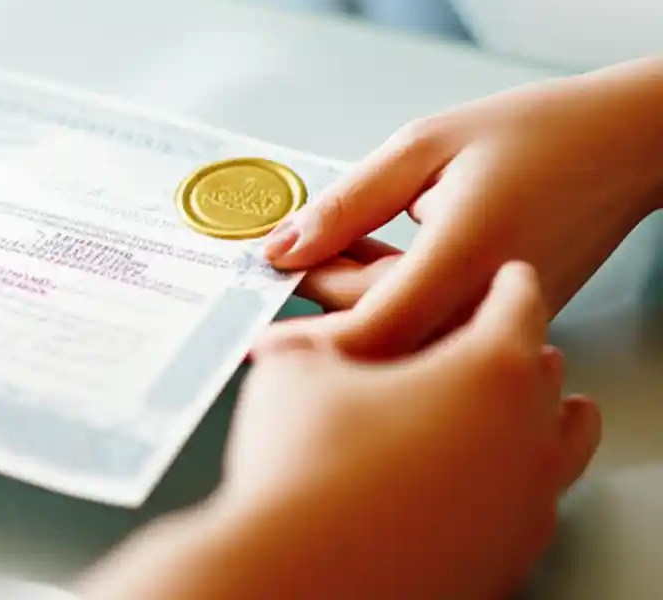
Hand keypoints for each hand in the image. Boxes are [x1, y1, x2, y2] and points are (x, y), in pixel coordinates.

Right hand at [81, 263, 600, 599]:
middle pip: (548, 371)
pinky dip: (508, 478)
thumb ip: (306, 346)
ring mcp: (526, 498)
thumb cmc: (308, 469)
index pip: (519, 302)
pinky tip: (470, 476)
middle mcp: (527, 431)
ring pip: (560, 443)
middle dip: (518, 349)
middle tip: (488, 338)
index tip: (508, 274)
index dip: (507, 281)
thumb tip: (284, 344)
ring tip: (503, 408)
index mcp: (489, 367)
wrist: (303, 573)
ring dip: (533, 416)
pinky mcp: (507, 553)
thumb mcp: (293, 373)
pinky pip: (527, 501)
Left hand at [265, 57, 662, 354]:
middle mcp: (484, 306)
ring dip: (355, 298)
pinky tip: (383, 254)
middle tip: (294, 249)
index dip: (306, 341)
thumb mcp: (423, 148)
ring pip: (402, 337)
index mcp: (464, 257)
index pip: (368, 330)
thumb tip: (281, 248)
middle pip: (376, 335)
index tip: (260, 330)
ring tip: (343, 240)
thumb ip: (346, 205)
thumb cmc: (537, 134)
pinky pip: (431, 329)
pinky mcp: (505, 325)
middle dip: (322, 298)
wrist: (628, 146)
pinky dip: (392, 299)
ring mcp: (499, 324)